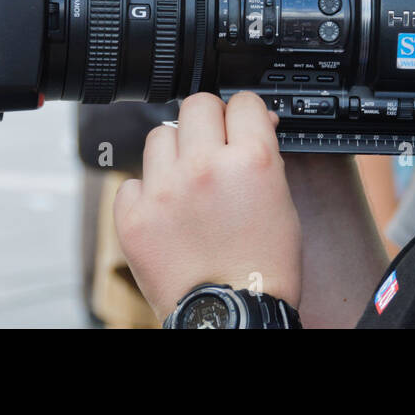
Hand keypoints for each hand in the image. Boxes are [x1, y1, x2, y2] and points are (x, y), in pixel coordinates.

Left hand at [113, 0, 370, 321]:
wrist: (232, 314)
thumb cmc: (263, 267)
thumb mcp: (281, 199)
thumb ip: (262, 154)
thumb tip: (249, 124)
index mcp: (252, 160)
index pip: (244, 101)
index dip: (246, 112)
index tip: (242, 121)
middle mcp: (204, 167)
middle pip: (198, 104)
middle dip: (210, 120)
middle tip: (214, 141)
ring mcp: (164, 190)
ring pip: (161, 135)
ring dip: (175, 150)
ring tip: (186, 177)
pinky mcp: (133, 216)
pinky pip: (133, 179)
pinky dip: (148, 190)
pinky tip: (166, 208)